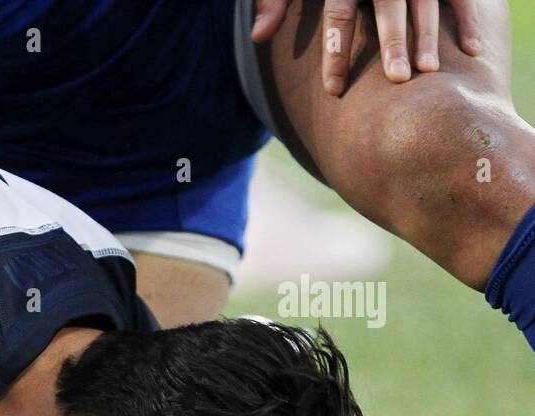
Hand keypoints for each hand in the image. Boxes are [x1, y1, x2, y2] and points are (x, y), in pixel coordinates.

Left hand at [252, 0, 482, 95]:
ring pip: (424, 1)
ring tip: (430, 70)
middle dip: (393, 42)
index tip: (334, 90)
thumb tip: (258, 37)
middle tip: (398, 79)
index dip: (336, 53)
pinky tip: (474, 48)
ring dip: (430, 34)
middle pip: (388, 8)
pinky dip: (467, 17)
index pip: (339, 16)